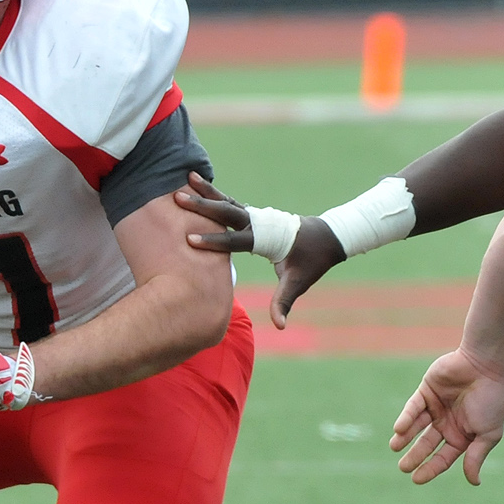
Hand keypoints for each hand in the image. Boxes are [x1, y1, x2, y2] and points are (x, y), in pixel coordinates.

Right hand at [176, 172, 345, 328]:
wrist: (325, 238)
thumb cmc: (311, 261)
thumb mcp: (299, 282)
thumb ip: (284, 302)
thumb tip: (280, 326)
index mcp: (266, 239)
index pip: (235, 241)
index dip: (213, 241)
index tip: (189, 239)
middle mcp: (258, 222)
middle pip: (226, 213)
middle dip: (202, 206)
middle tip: (178, 197)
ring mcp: (255, 215)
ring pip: (227, 201)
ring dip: (206, 191)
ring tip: (187, 177)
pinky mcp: (252, 215)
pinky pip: (229, 202)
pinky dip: (214, 193)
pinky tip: (198, 185)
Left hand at [389, 347, 503, 485]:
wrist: (485, 368)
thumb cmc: (490, 402)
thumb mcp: (487, 434)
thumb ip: (476, 457)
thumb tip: (474, 483)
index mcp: (462, 436)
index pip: (443, 457)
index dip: (430, 468)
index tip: (416, 479)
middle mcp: (447, 424)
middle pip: (426, 444)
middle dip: (414, 456)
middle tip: (402, 467)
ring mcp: (435, 408)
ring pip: (416, 427)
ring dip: (404, 437)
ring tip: (394, 447)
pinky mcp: (425, 392)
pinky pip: (413, 408)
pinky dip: (406, 418)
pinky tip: (399, 429)